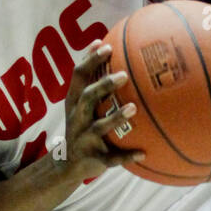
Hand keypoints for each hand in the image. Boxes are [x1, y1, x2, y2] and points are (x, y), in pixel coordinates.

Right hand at [59, 41, 144, 180]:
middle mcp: (77, 118)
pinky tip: (143, 153)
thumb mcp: (81, 106)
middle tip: (124, 75)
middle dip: (103, 85)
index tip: (106, 46)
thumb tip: (117, 53)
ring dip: (116, 117)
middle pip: (87, 97)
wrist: (67, 164)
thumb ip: (94, 83)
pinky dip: (127, 156)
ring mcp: (84, 139)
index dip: (90, 60)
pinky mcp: (94, 159)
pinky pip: (112, 158)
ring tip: (133, 108)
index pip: (78, 76)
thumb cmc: (82, 126)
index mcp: (74, 102)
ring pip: (99, 127)